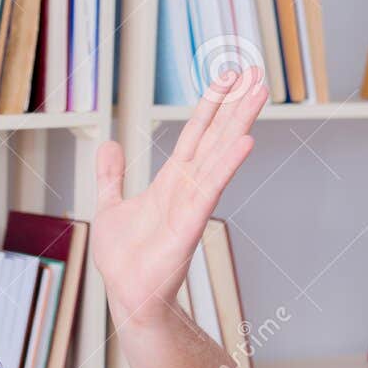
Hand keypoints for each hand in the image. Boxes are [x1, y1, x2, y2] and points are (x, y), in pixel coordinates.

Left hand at [91, 66, 268, 330]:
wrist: (127, 294)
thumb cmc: (123, 258)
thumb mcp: (110, 206)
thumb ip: (111, 176)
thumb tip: (109, 145)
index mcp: (170, 181)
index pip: (195, 134)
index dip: (210, 105)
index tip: (229, 76)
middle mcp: (186, 187)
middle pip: (215, 137)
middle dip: (234, 105)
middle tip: (258, 73)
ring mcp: (191, 204)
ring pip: (218, 155)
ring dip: (239, 123)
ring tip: (259, 92)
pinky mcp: (189, 224)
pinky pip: (210, 189)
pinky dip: (226, 165)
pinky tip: (245, 140)